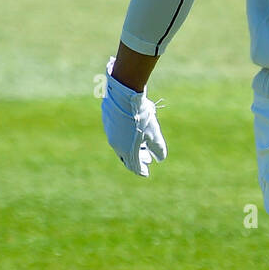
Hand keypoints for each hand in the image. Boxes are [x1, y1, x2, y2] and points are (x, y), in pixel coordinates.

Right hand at [101, 58, 166, 176]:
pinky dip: (125, 136)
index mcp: (126, 150)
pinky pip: (117, 133)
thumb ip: (158, 148)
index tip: (146, 173)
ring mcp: (110, 132)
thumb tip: (161, 158)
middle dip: (137, 159)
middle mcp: (116, 144)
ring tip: (141, 144)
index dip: (141, 170)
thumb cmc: (141, 116)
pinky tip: (132, 130)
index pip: (134, 166)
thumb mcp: (154, 133)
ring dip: (131, 147)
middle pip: (126, 156)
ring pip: (121, 144)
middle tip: (146, 159)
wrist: (124, 96)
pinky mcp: (108, 121)